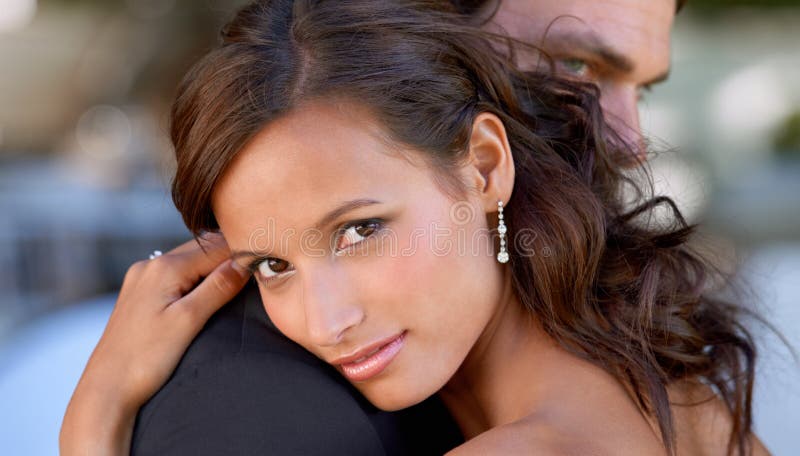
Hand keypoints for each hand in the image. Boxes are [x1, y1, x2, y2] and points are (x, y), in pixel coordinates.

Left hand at [60, 232, 250, 454]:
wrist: (106, 390)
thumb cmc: (145, 359)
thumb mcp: (188, 321)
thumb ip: (217, 288)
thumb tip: (244, 262)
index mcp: (164, 268)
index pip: (216, 247)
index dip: (243, 252)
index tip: (268, 259)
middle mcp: (150, 266)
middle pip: (202, 249)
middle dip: (230, 256)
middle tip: (259, 267)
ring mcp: (141, 279)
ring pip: (189, 261)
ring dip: (214, 267)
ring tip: (240, 278)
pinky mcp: (138, 294)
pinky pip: (176, 274)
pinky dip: (196, 277)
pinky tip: (209, 289)